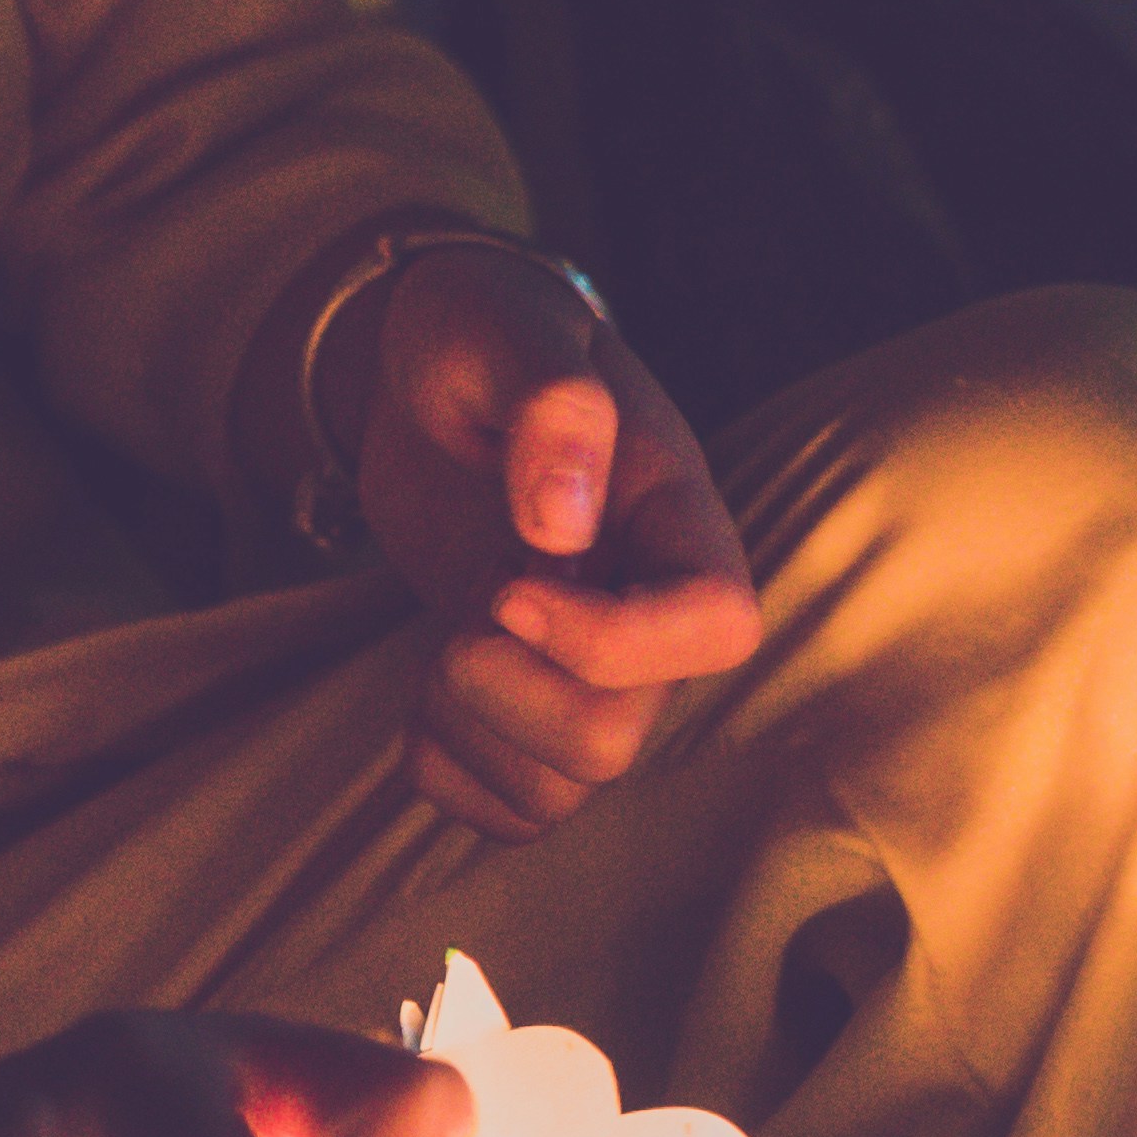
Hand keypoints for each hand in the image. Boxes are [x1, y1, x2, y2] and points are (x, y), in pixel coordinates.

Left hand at [339, 247, 763, 840]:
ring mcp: (590, 667)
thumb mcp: (506, 329)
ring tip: (442, 645)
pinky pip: (515, 807)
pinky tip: (421, 701)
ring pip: (569, 785)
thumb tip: (563, 520)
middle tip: (463, 614)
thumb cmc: (480, 334)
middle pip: (621, 733)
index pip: (715, 625)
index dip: (610, 640)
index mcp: (673, 515)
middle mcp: (648, 608)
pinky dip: (449, 777)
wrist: (434, 374)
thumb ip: (551, 403)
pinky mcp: (529, 701)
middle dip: (510, 693)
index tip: (507, 588)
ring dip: (473, 733)